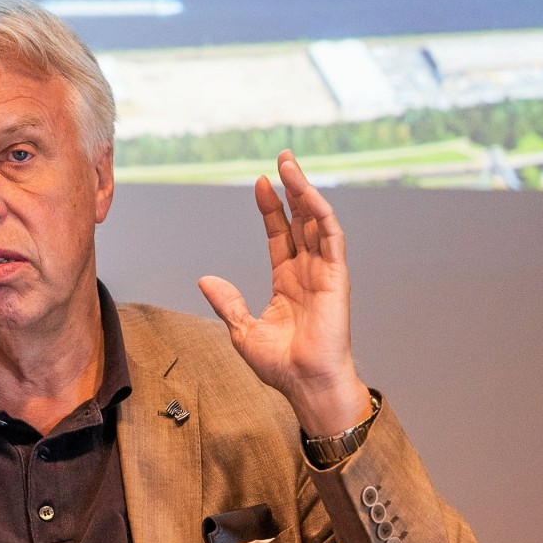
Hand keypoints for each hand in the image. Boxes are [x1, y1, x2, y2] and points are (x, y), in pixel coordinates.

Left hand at [199, 151, 370, 436]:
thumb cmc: (282, 366)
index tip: (260, 184)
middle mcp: (307, 272)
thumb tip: (206, 280)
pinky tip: (308, 195)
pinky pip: (331, 239)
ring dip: (305, 192)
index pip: (279, 235)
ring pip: (316, 223)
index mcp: (287, 282)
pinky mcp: (336, 278)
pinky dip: (321, 214)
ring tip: (290, 166)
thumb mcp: (243, 331)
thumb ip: (228, 303)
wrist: (305, 385)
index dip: (271, 209)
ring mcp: (324, 273)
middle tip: (282, 158)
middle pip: (300, 220)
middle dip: (292, 189)